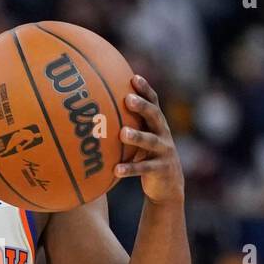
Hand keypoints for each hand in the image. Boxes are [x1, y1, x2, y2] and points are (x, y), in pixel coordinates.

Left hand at [118, 75, 184, 206]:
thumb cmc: (147, 157)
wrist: (168, 185)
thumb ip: (126, 125)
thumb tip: (95, 112)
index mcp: (158, 124)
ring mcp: (164, 152)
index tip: (134, 77)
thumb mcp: (141, 139)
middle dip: (143, 107)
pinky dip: (130, 168)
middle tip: (128, 99)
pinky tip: (116, 170)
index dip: (145, 89)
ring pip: (150, 142)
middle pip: (155, 116)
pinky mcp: (161, 170)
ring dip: (137, 136)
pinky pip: (144, 169)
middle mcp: (163, 134)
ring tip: (123, 133)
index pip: (154, 102)